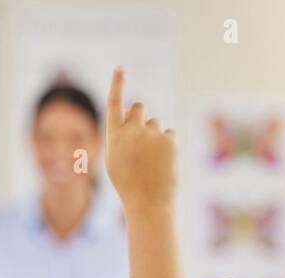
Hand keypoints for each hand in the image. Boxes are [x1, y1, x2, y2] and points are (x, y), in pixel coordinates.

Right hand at [105, 67, 176, 211]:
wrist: (148, 203)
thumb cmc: (129, 184)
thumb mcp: (116, 160)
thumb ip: (121, 135)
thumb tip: (130, 113)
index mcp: (114, 136)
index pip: (114, 103)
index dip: (117, 84)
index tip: (120, 68)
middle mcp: (132, 131)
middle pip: (139, 106)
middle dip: (141, 115)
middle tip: (143, 136)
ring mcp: (151, 134)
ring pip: (155, 124)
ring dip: (154, 136)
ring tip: (152, 161)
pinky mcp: (169, 140)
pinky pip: (169, 135)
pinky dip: (167, 147)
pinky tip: (163, 163)